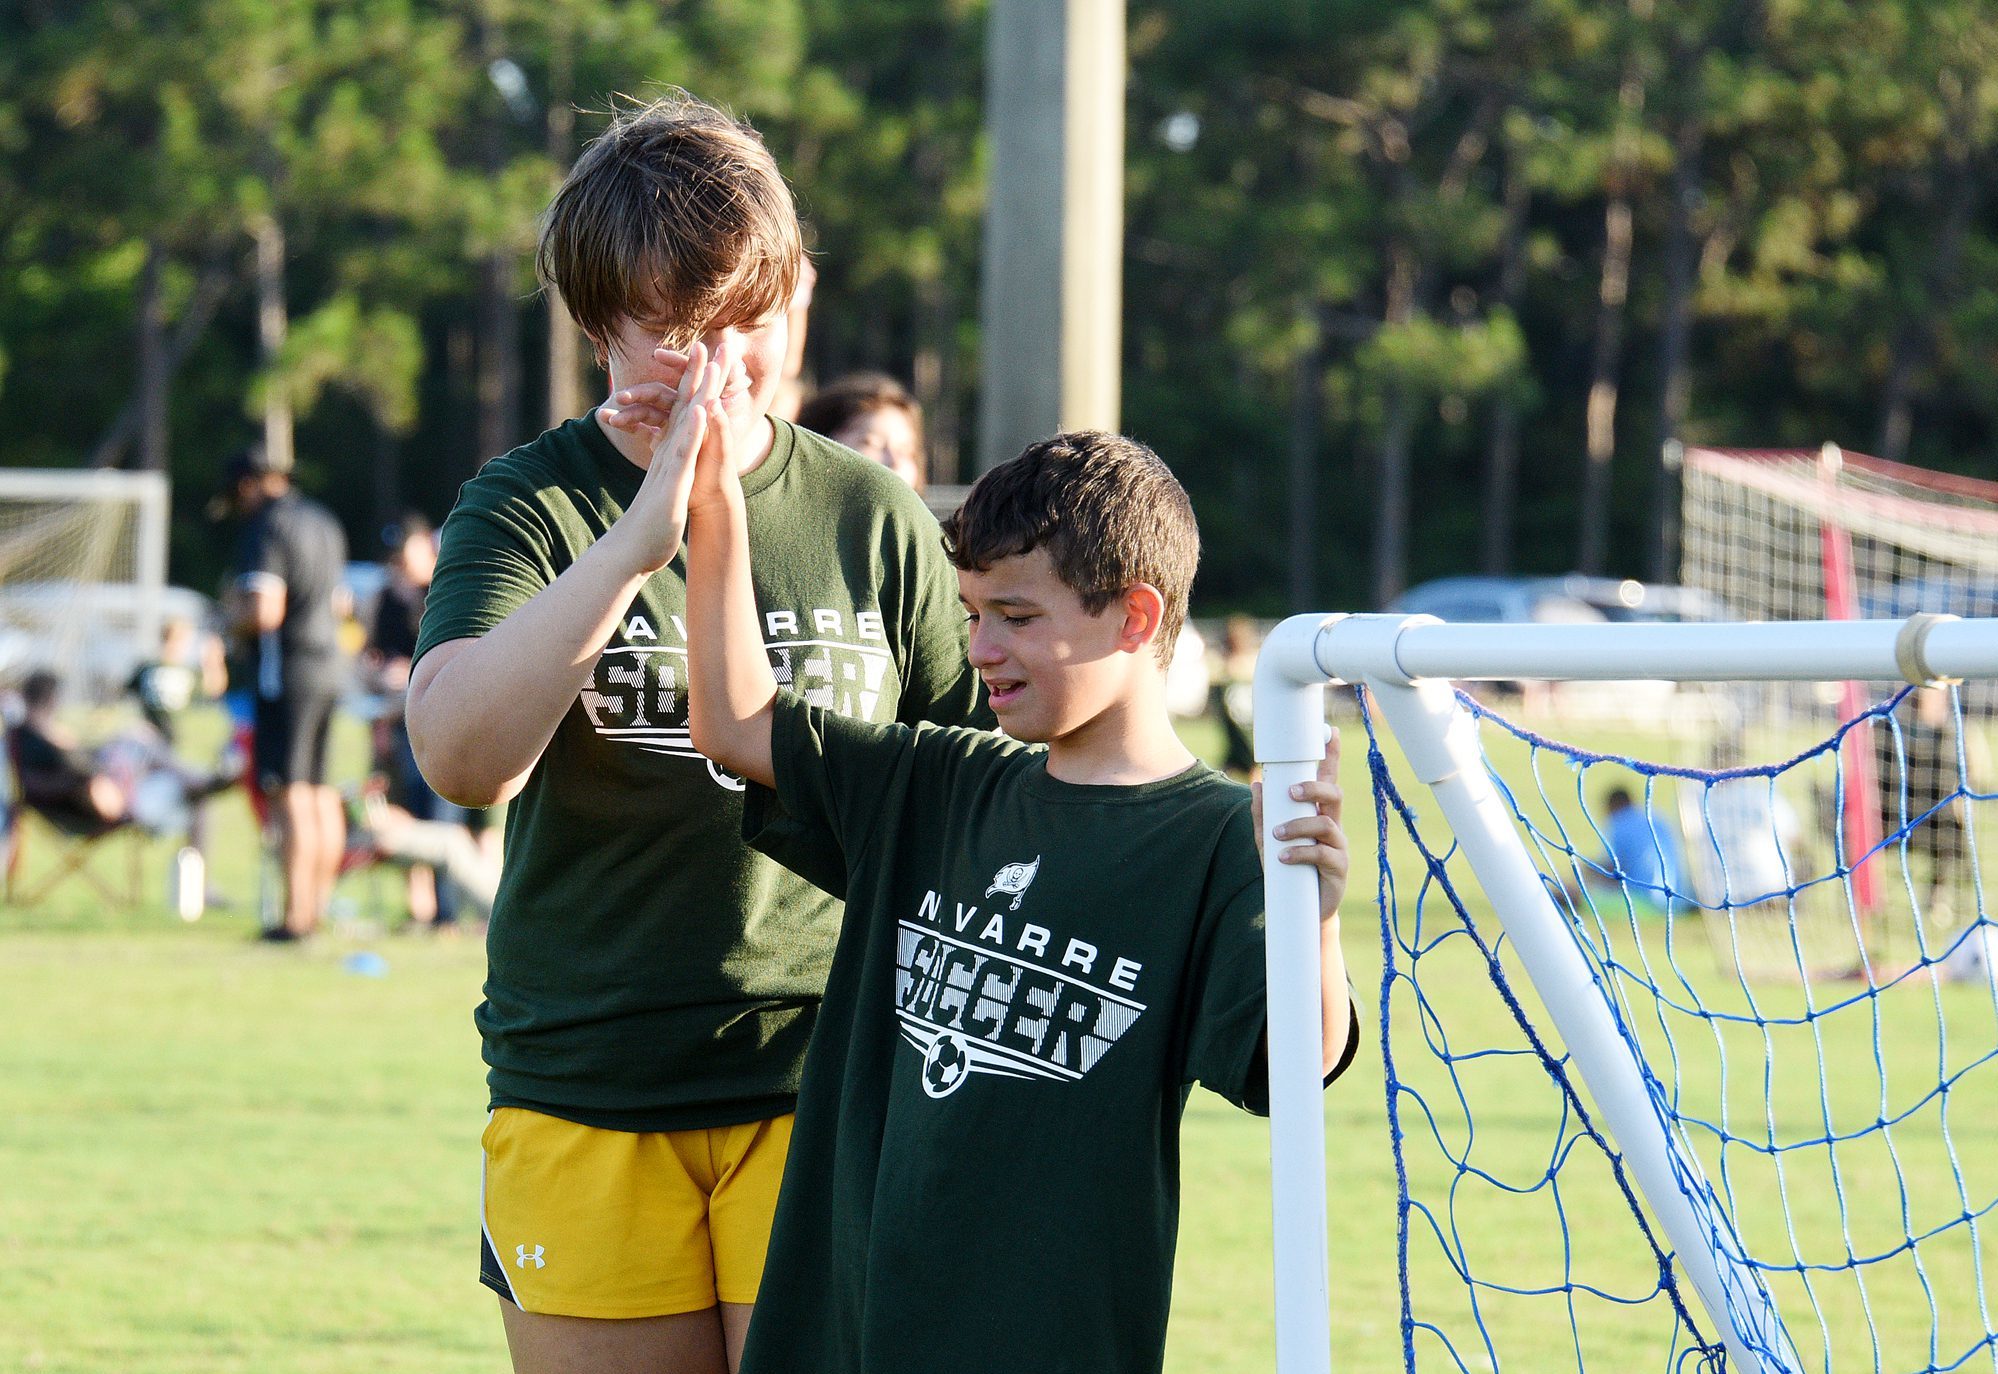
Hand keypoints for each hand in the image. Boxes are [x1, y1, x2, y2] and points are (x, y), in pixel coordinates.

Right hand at [600, 340, 730, 575]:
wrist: (632, 551)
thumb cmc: (650, 524)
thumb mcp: (665, 491)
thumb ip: (668, 473)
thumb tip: (669, 462)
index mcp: (671, 454)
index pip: (686, 413)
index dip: (696, 387)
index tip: (706, 361)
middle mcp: (669, 452)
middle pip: (684, 406)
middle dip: (695, 374)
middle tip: (705, 342)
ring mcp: (670, 464)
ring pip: (684, 420)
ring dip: (695, 391)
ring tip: (705, 362)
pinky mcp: (672, 480)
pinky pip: (682, 450)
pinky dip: (692, 429)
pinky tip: (701, 408)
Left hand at [1252, 728, 1347, 923]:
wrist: (1302, 914)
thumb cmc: (1288, 872)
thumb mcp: (1268, 842)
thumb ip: (1263, 815)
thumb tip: (1256, 785)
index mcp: (1319, 814)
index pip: (1327, 780)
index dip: (1331, 756)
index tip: (1330, 732)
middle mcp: (1333, 827)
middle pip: (1334, 795)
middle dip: (1314, 787)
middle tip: (1291, 791)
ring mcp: (1339, 848)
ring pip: (1327, 825)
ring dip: (1299, 826)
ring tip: (1277, 836)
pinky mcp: (1339, 870)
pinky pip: (1323, 855)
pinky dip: (1300, 853)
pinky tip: (1283, 857)